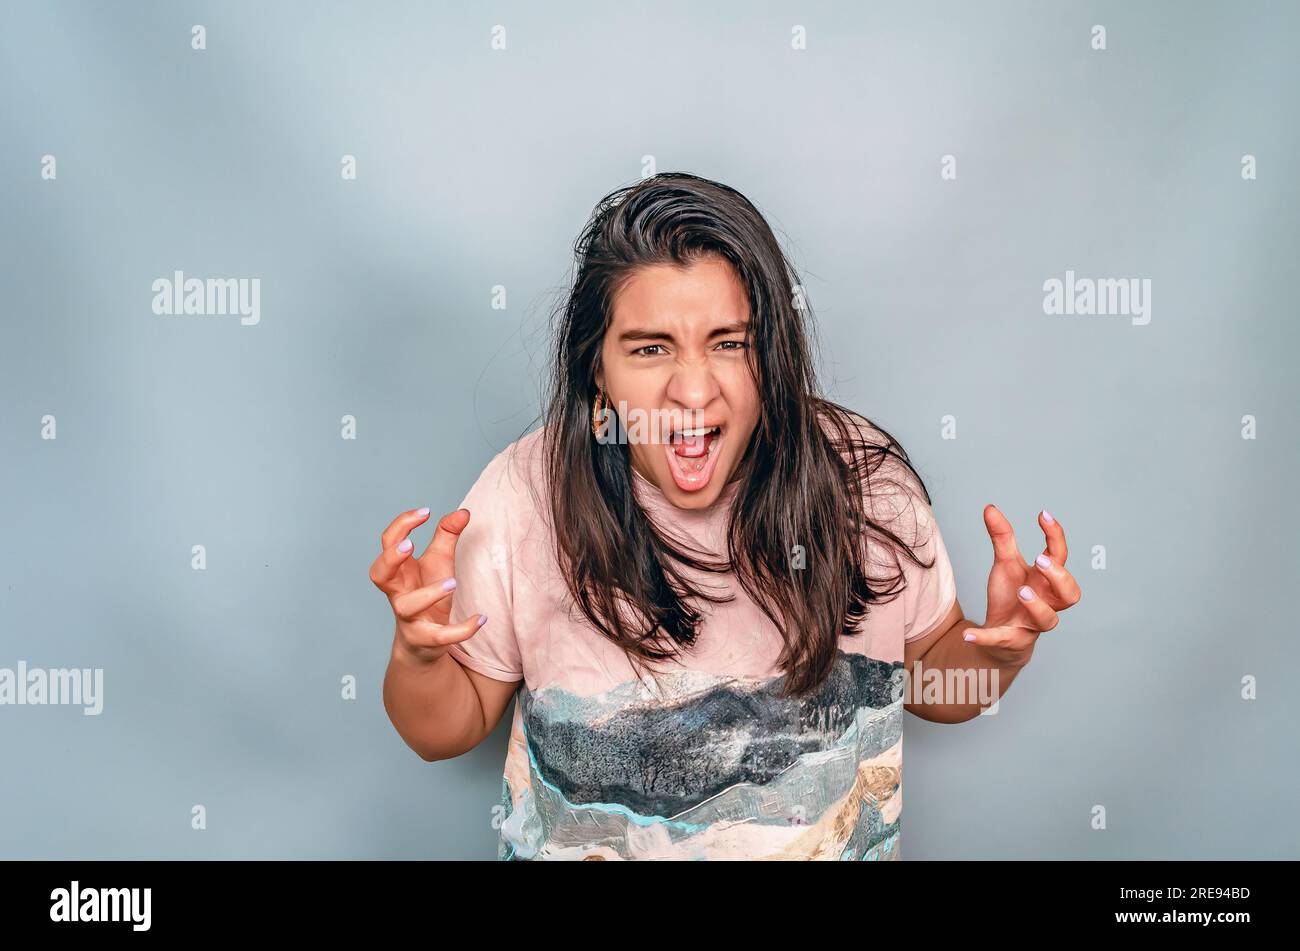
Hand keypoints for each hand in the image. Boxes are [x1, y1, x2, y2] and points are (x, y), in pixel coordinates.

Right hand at [368, 507, 486, 665]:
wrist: (423, 642)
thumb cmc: (427, 593)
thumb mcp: (439, 562)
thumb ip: (447, 536)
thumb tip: (463, 512)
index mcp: (399, 570)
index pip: (389, 543)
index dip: (402, 525)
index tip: (426, 512)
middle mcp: (398, 592)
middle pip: (379, 574)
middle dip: (390, 558)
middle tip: (409, 545)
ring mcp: (408, 617)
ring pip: (407, 606)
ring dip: (429, 593)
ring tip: (453, 581)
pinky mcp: (425, 639)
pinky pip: (439, 637)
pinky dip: (461, 629)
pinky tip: (481, 618)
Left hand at [963, 505, 1081, 665]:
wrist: (1000, 634)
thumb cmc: (1011, 594)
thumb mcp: (1005, 564)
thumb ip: (1002, 537)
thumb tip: (990, 507)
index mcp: (1045, 580)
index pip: (1060, 557)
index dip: (1056, 536)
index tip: (1043, 515)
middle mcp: (1046, 602)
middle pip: (1070, 593)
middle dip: (1059, 576)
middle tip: (1039, 560)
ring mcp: (1031, 623)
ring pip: (1048, 620)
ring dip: (1036, 605)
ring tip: (1021, 591)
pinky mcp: (1013, 641)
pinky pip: (1002, 641)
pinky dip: (985, 638)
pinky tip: (968, 634)